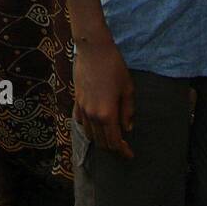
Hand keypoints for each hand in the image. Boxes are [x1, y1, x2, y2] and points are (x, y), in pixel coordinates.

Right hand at [74, 35, 133, 158]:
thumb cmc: (114, 66)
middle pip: (101, 142)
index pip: (114, 142)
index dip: (123, 151)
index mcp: (107, 114)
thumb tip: (127, 128)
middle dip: (113, 148)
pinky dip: (89, 128)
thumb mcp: (127, 88)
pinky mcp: (76, 100)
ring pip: (90, 135)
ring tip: (110, 137)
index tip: (130, 155)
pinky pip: (80, 122)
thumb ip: (127, 111)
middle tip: (122, 148)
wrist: (93, 50)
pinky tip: (95, 125)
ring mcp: (82, 108)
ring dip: (100, 140)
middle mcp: (92, 115)